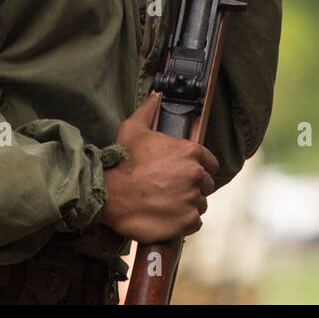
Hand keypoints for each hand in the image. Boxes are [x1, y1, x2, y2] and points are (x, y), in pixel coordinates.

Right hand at [99, 93, 218, 242]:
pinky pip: (194, 222)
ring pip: (200, 203)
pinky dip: (183, 222)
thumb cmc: (121, 163)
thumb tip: (156, 95)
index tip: (183, 173)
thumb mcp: (132, 130)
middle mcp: (195, 174)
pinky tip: (168, 216)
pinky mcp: (187, 220)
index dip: (198, 168)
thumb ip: (148, 110)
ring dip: (187, 204)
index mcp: (190, 151)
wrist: (108, 195)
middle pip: (205, 184)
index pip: (210, 162)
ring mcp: (193, 198)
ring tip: (166, 203)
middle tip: (170, 189)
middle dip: (191, 186)